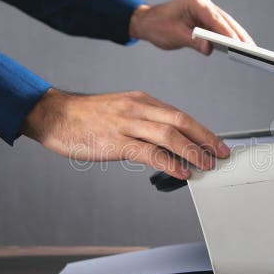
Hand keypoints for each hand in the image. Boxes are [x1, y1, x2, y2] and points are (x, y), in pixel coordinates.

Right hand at [21, 88, 229, 179]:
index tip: (216, 143)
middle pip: (181, 121)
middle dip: (205, 138)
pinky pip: (149, 152)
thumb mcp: (120, 112)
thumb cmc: (84, 117)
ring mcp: (126, 124)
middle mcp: (137, 108)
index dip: (202, 130)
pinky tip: (181, 172)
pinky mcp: (115, 141)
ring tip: (206, 165)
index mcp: (141, 101)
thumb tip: (166, 144)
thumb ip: (143, 124)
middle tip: (221, 153)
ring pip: (169, 135)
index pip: (180, 114)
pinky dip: (169, 162)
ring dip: (192, 151)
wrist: (53, 114)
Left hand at [129, 0, 253, 54]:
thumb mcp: (174, 36)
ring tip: (250, 48)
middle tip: (252, 48)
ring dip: (237, 35)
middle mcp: (202, 3)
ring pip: (225, 23)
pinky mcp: (204, 17)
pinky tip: (238, 45)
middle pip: (224, 20)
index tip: (238, 43)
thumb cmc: (159, 26)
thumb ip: (193, 42)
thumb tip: (209, 49)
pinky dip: (229, 35)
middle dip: (238, 34)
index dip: (227, 32)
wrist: (148, 21)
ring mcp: (204, 9)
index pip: (215, 18)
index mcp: (195, 3)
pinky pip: (220, 26)